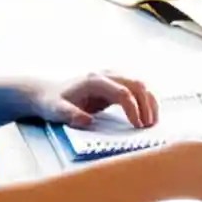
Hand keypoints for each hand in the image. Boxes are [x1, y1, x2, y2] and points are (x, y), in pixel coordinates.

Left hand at [40, 72, 158, 128]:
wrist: (49, 91)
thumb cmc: (53, 101)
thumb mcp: (56, 110)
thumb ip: (70, 114)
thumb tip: (86, 121)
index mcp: (94, 80)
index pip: (122, 92)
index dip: (133, 109)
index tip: (137, 126)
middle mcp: (106, 74)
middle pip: (137, 84)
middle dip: (147, 105)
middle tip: (149, 126)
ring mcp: (112, 77)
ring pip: (140, 84)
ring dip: (150, 102)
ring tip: (153, 123)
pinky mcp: (115, 83)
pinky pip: (137, 89)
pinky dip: (146, 100)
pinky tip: (149, 115)